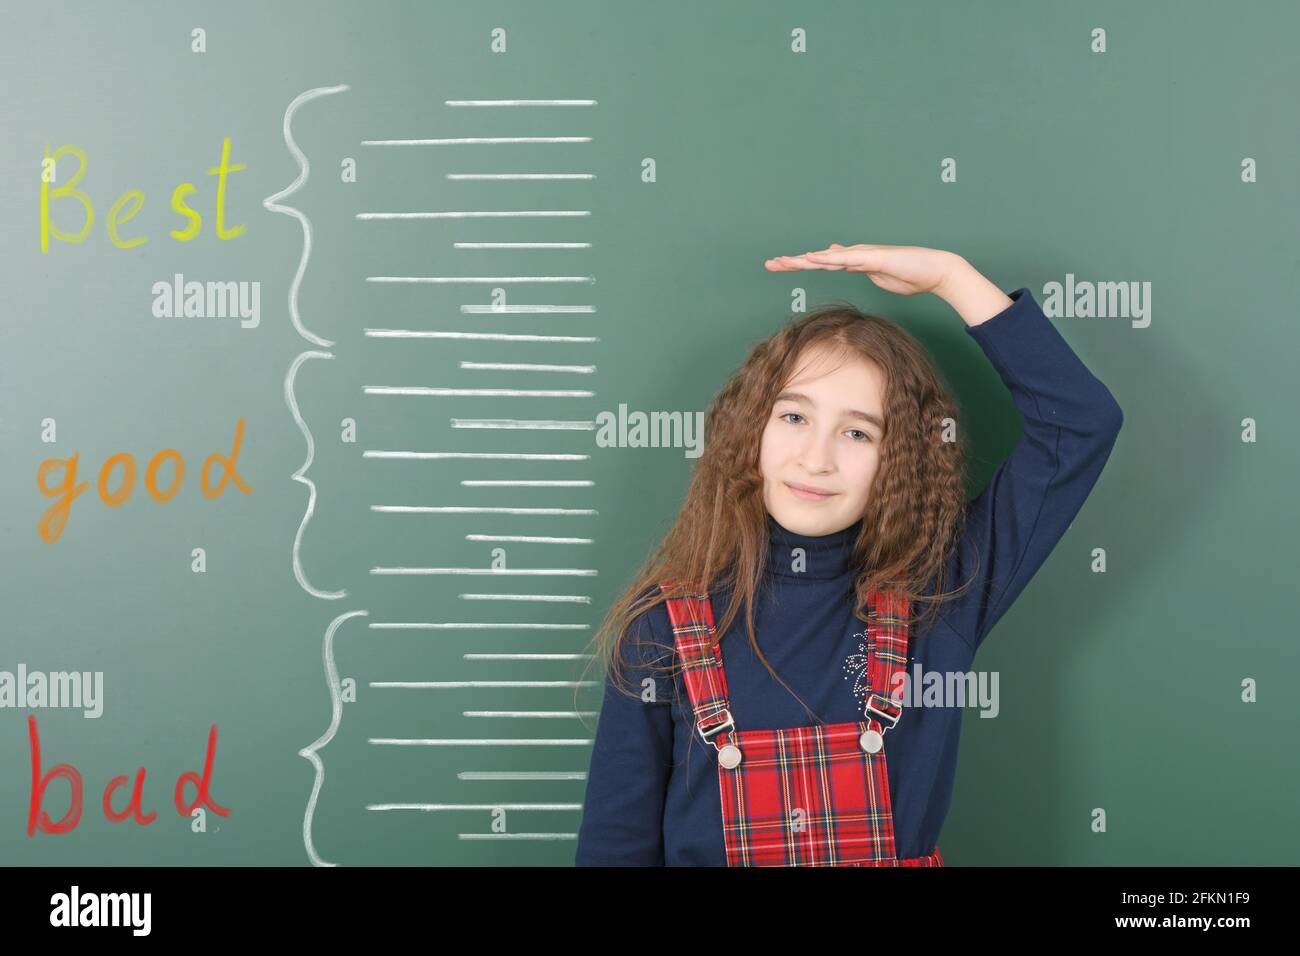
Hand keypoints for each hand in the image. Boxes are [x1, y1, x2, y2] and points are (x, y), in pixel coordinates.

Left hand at [763, 242, 965, 297]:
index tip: (780, 266)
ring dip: (804, 260)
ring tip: (782, 262)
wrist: (936, 272)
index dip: (801, 265)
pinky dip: (828, 258)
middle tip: (769, 264)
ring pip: (827, 257)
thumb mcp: (879, 277)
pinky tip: (812, 258)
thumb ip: (862, 271)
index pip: (822, 264)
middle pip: (818, 258)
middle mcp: (856, 255)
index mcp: (855, 262)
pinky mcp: (874, 258)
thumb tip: (846, 264)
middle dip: (793, 262)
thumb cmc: (911, 277)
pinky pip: (847, 259)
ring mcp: (864, 255)